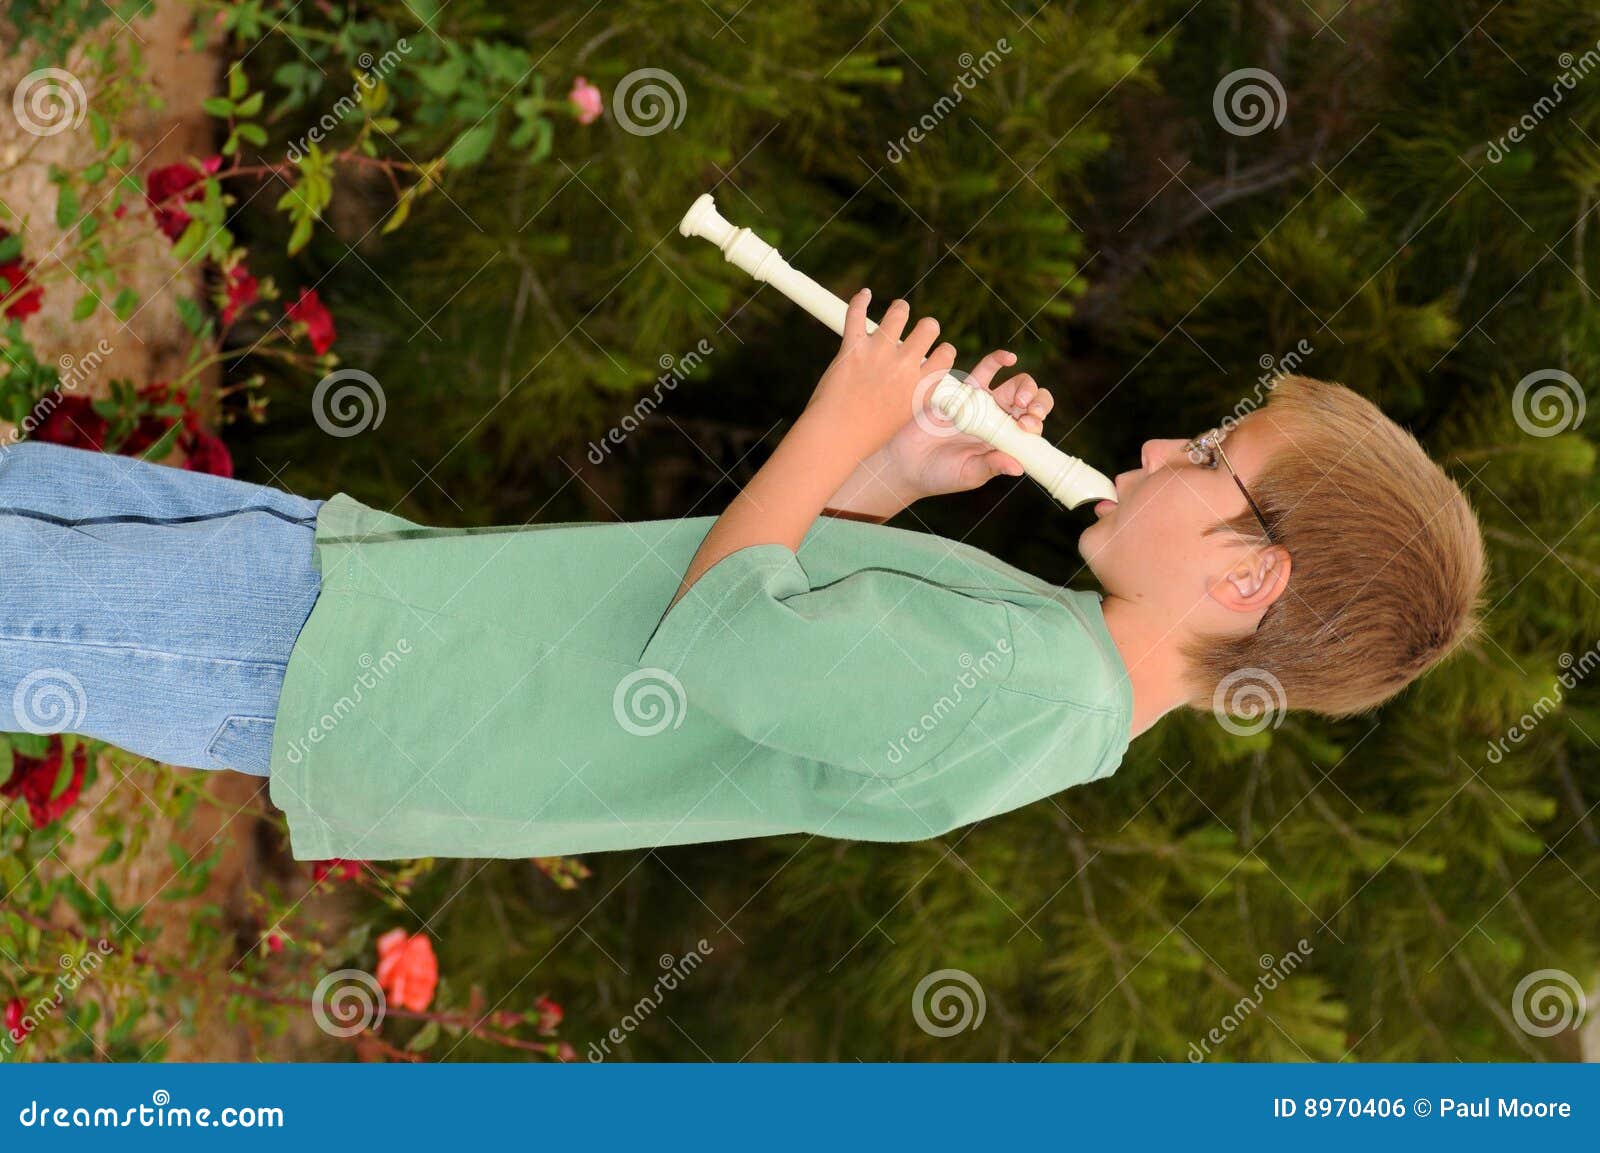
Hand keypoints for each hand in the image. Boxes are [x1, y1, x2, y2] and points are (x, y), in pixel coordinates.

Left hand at [807, 290, 957, 454]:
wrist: (836, 438)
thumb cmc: (866, 435)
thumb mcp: (902, 417)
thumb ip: (910, 394)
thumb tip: (912, 380)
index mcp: (920, 387)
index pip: (947, 354)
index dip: (942, 349)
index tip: (934, 351)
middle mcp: (904, 367)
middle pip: (928, 327)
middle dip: (925, 326)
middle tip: (916, 332)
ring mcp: (878, 354)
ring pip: (899, 312)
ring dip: (899, 310)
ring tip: (897, 312)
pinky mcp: (852, 348)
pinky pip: (857, 314)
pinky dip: (860, 300)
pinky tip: (865, 294)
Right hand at [826, 349, 1053, 517]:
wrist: (905, 462)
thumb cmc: (938, 474)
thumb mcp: (968, 475)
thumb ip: (990, 467)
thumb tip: (1018, 468)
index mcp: (1005, 442)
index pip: (1032, 427)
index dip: (1037, 423)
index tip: (1027, 428)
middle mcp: (998, 421)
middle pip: (1029, 402)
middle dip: (1037, 403)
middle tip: (1026, 413)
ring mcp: (983, 404)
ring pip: (1014, 385)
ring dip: (1024, 386)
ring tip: (1017, 399)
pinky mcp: (964, 391)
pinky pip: (984, 370)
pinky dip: (998, 360)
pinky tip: (1008, 358)